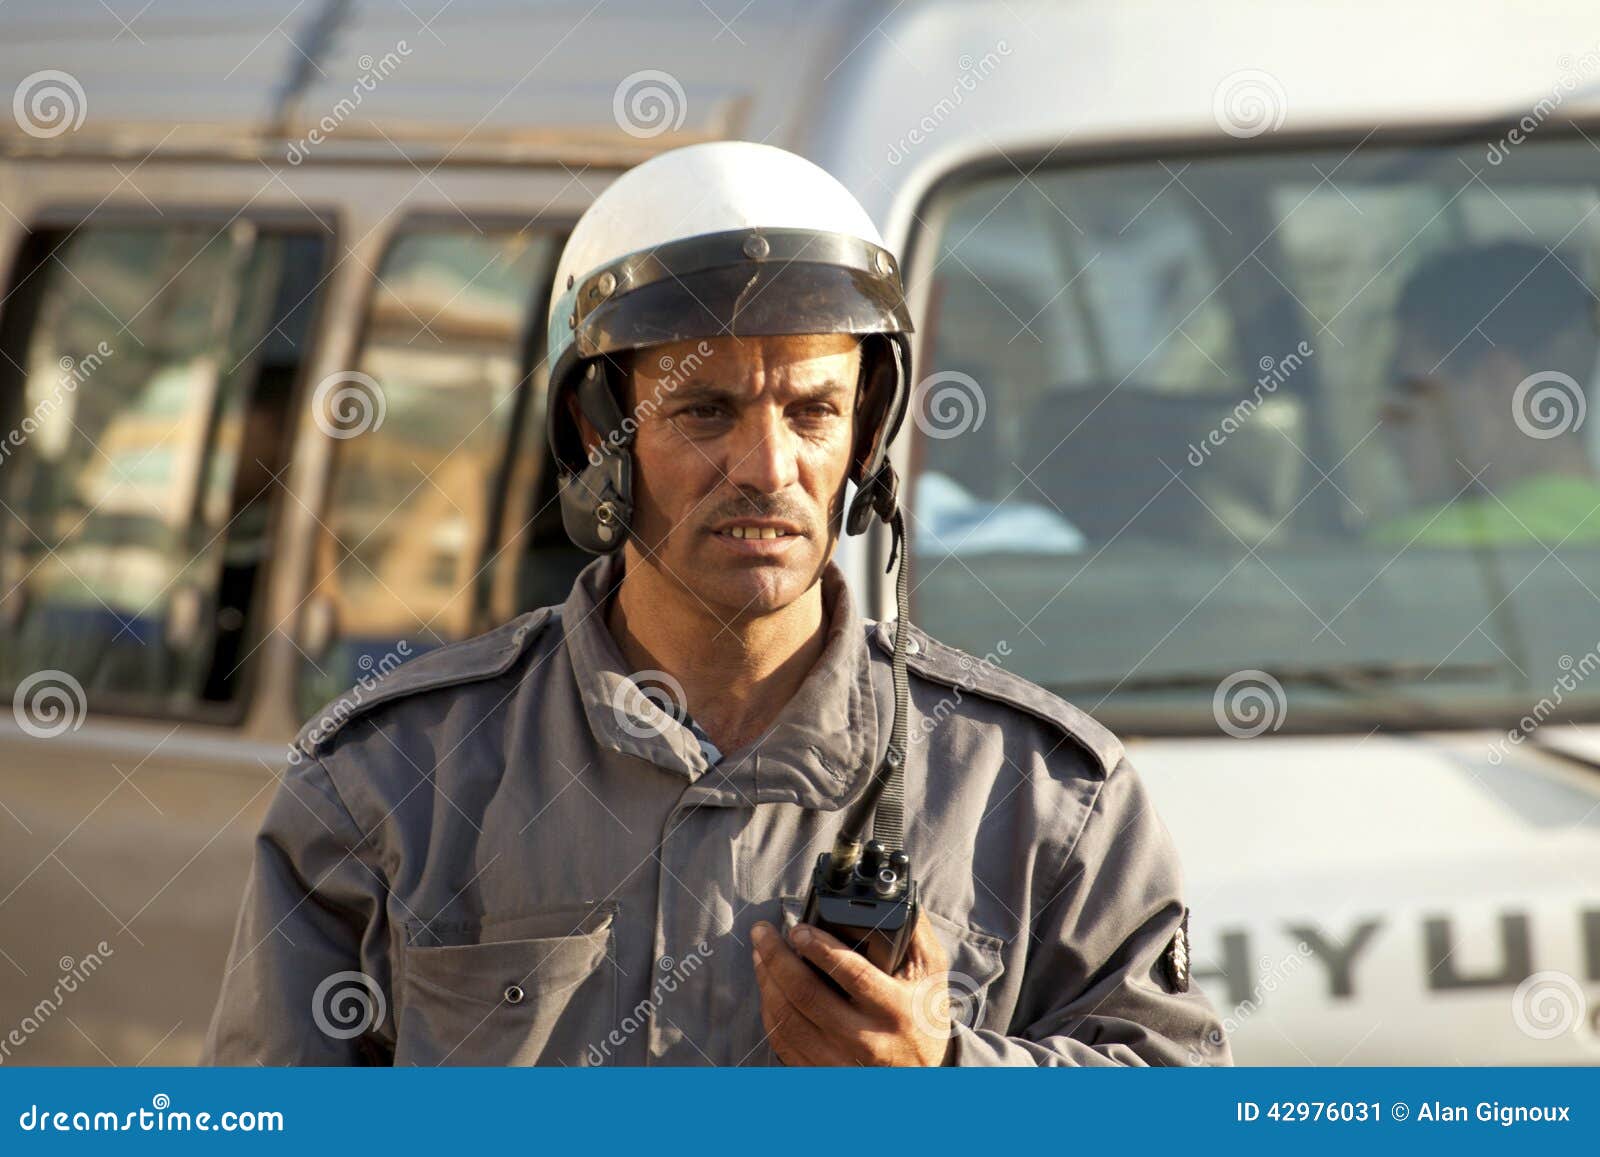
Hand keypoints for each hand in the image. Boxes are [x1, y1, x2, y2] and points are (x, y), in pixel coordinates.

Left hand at [750, 912, 956, 1065]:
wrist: (922, 1078)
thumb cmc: (923, 1018)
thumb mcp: (932, 975)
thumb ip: (916, 934)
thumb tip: (896, 897)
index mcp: (895, 1009)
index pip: (852, 975)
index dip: (819, 948)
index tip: (798, 929)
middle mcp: (866, 1040)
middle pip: (806, 995)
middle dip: (776, 957)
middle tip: (763, 932)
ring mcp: (840, 1062)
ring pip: (787, 1019)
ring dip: (766, 981)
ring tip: (760, 953)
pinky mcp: (821, 1074)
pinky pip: (783, 1042)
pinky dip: (769, 1010)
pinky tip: (768, 987)